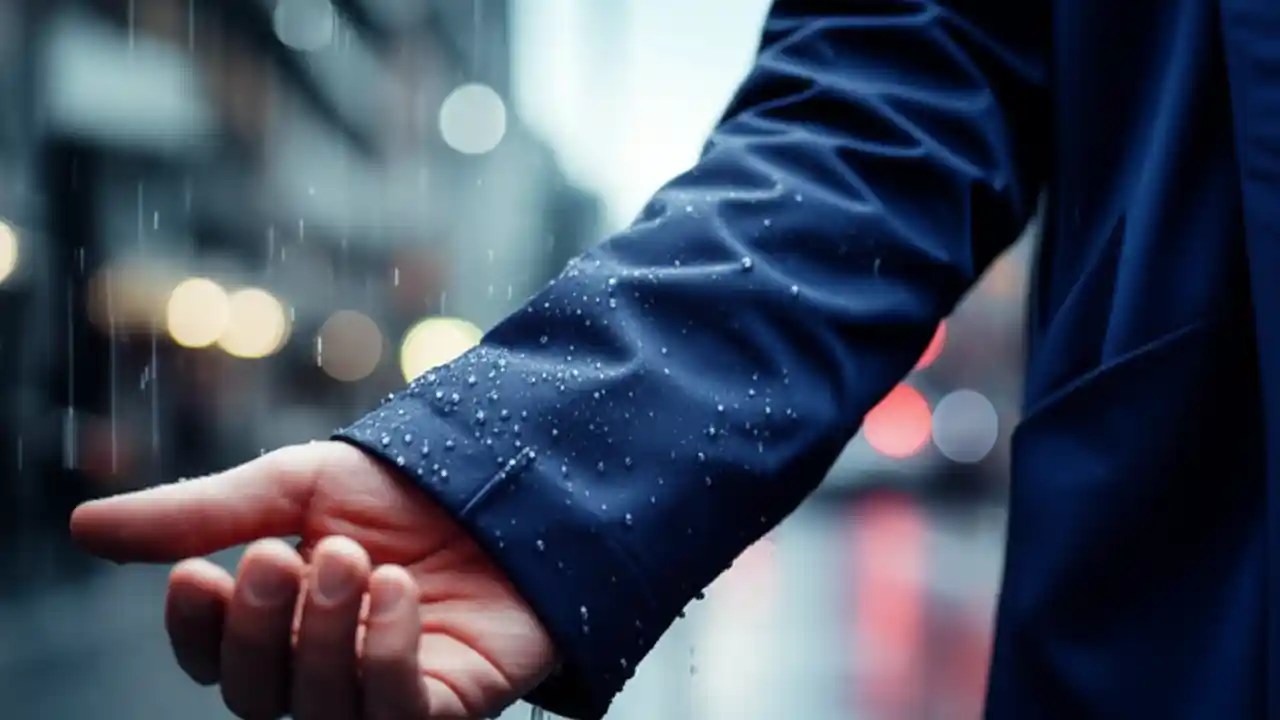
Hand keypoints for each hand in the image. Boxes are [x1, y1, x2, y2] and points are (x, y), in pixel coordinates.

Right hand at [70, 441, 556, 719]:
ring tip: (349, 558)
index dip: (198, 630)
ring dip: (325, 634)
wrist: (510, 470)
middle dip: (263, 628)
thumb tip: (85, 527)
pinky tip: (394, 592)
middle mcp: (333, 668)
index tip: (197, 573)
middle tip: (284, 553)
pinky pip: (398, 713)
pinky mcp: (450, 703)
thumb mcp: (297, 486)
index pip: (217, 661)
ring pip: (323, 709)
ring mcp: (391, 692)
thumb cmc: (404, 483)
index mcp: (288, 622)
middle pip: (261, 695)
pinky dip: (385, 653)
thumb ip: (201, 514)